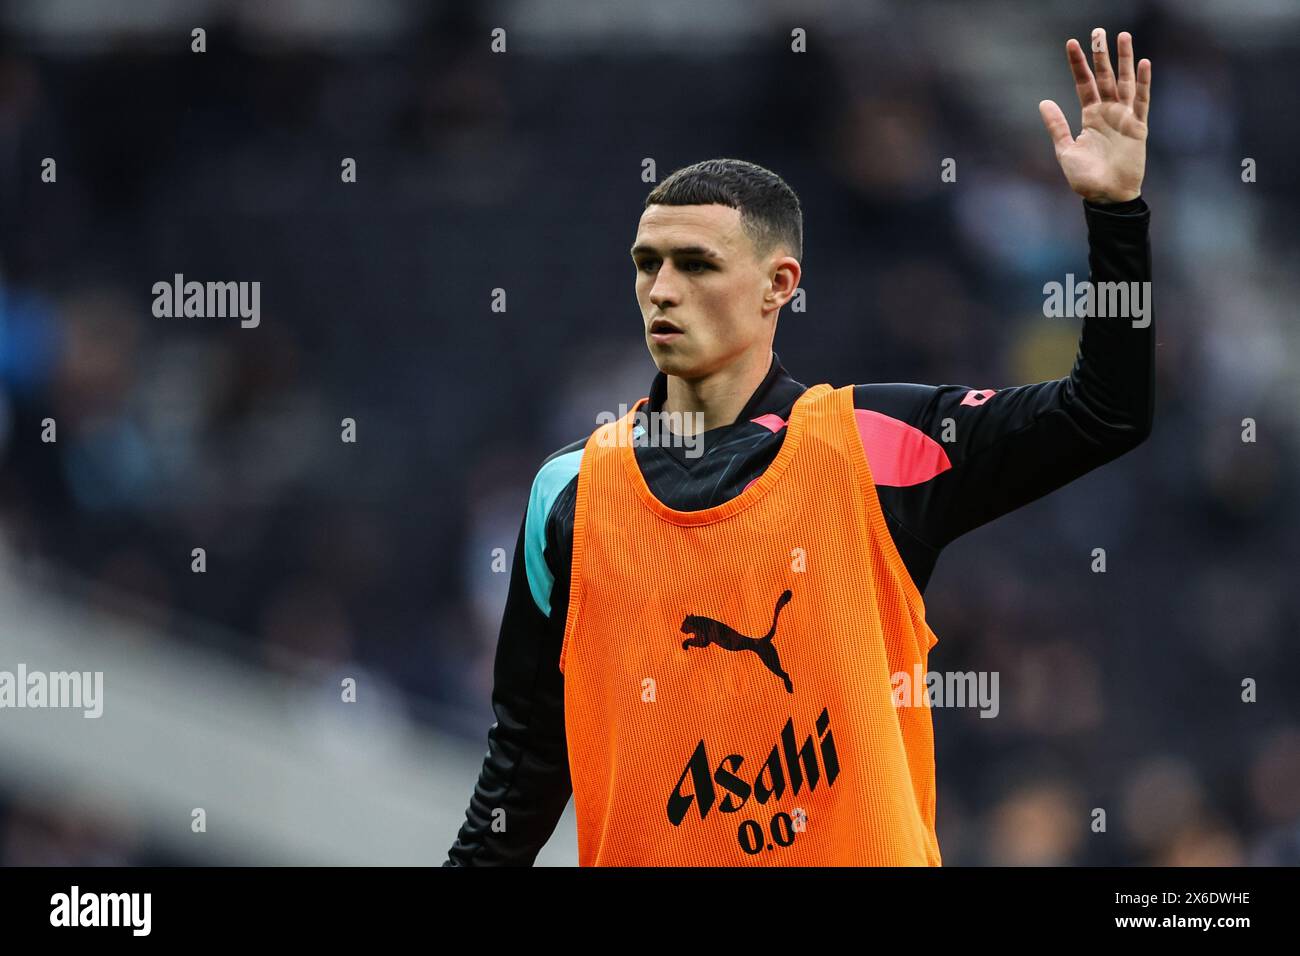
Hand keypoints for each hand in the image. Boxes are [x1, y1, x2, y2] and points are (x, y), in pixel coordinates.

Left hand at [1039, 28, 1150, 203]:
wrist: (1107, 197)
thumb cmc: (1086, 179)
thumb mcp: (1066, 150)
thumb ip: (1057, 126)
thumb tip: (1043, 101)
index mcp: (1090, 117)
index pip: (1083, 84)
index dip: (1078, 64)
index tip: (1071, 43)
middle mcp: (1108, 113)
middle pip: (1104, 77)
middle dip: (1101, 54)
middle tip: (1098, 30)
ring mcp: (1125, 118)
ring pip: (1125, 82)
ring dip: (1124, 60)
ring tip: (1123, 37)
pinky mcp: (1138, 127)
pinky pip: (1142, 101)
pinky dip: (1143, 83)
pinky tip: (1143, 64)